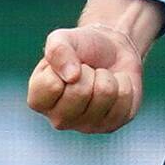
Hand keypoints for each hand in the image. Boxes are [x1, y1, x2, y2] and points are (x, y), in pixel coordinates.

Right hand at [27, 25, 143, 133]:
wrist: (111, 51)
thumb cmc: (81, 46)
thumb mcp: (62, 38)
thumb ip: (57, 50)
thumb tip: (72, 76)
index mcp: (39, 100)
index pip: (52, 85)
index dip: (66, 65)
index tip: (68, 64)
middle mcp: (59, 119)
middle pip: (81, 92)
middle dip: (89, 71)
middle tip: (88, 70)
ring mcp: (86, 126)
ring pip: (106, 93)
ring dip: (107, 76)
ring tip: (100, 77)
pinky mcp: (113, 124)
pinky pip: (125, 98)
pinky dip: (123, 82)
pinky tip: (115, 85)